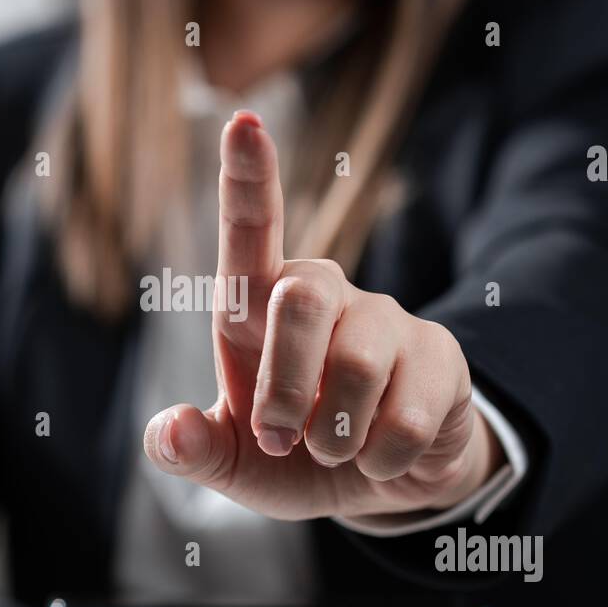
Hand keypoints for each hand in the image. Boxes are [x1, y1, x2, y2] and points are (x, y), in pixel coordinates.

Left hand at [143, 110, 500, 522]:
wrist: (379, 484)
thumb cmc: (294, 455)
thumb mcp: (234, 463)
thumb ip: (194, 448)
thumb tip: (167, 433)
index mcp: (260, 307)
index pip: (252, 230)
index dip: (248, 177)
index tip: (242, 122)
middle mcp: (325, 295)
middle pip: (302, 300)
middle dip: (284, 385)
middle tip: (280, 438)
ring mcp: (387, 320)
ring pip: (357, 365)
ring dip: (334, 434)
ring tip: (333, 450)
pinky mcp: (440, 356)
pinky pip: (407, 416)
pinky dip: (380, 459)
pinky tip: (381, 456)